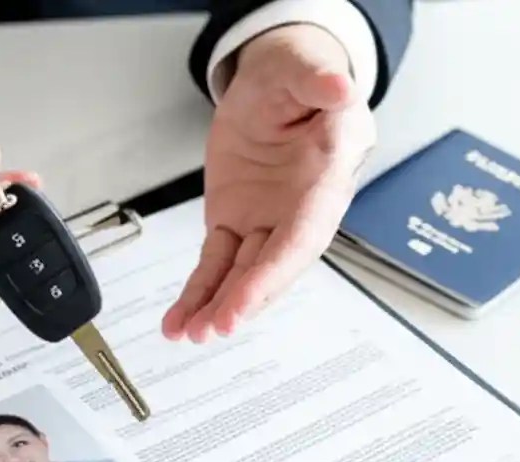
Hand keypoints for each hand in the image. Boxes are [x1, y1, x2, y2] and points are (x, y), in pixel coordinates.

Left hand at [162, 23, 375, 341]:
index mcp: (325, 177)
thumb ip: (320, 81)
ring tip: (189, 332)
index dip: (274, 272)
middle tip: (215, 327)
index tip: (246, 300)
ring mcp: (266, 221)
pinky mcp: (235, 222)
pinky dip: (198, 292)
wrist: (277, 82)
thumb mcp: (308, 71)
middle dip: (244, 300)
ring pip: (241, 273)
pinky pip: (215, 264)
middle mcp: (299, 211)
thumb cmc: (301, 78)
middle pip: (271, 265)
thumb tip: (340, 87)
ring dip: (217, 305)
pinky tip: (179, 321)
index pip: (300, 235)